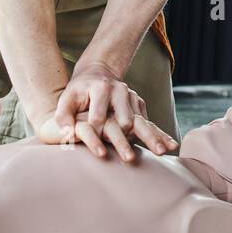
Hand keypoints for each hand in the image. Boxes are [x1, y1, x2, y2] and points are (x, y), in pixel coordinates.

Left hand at [50, 61, 178, 162]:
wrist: (98, 73)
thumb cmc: (79, 91)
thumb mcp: (67, 99)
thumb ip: (63, 116)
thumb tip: (66, 136)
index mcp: (101, 88)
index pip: (99, 117)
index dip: (96, 135)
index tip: (97, 153)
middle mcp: (120, 91)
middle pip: (126, 120)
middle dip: (126, 141)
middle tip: (129, 159)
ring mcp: (132, 97)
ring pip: (142, 121)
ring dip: (151, 138)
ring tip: (161, 152)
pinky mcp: (140, 103)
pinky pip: (149, 121)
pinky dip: (157, 133)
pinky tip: (168, 145)